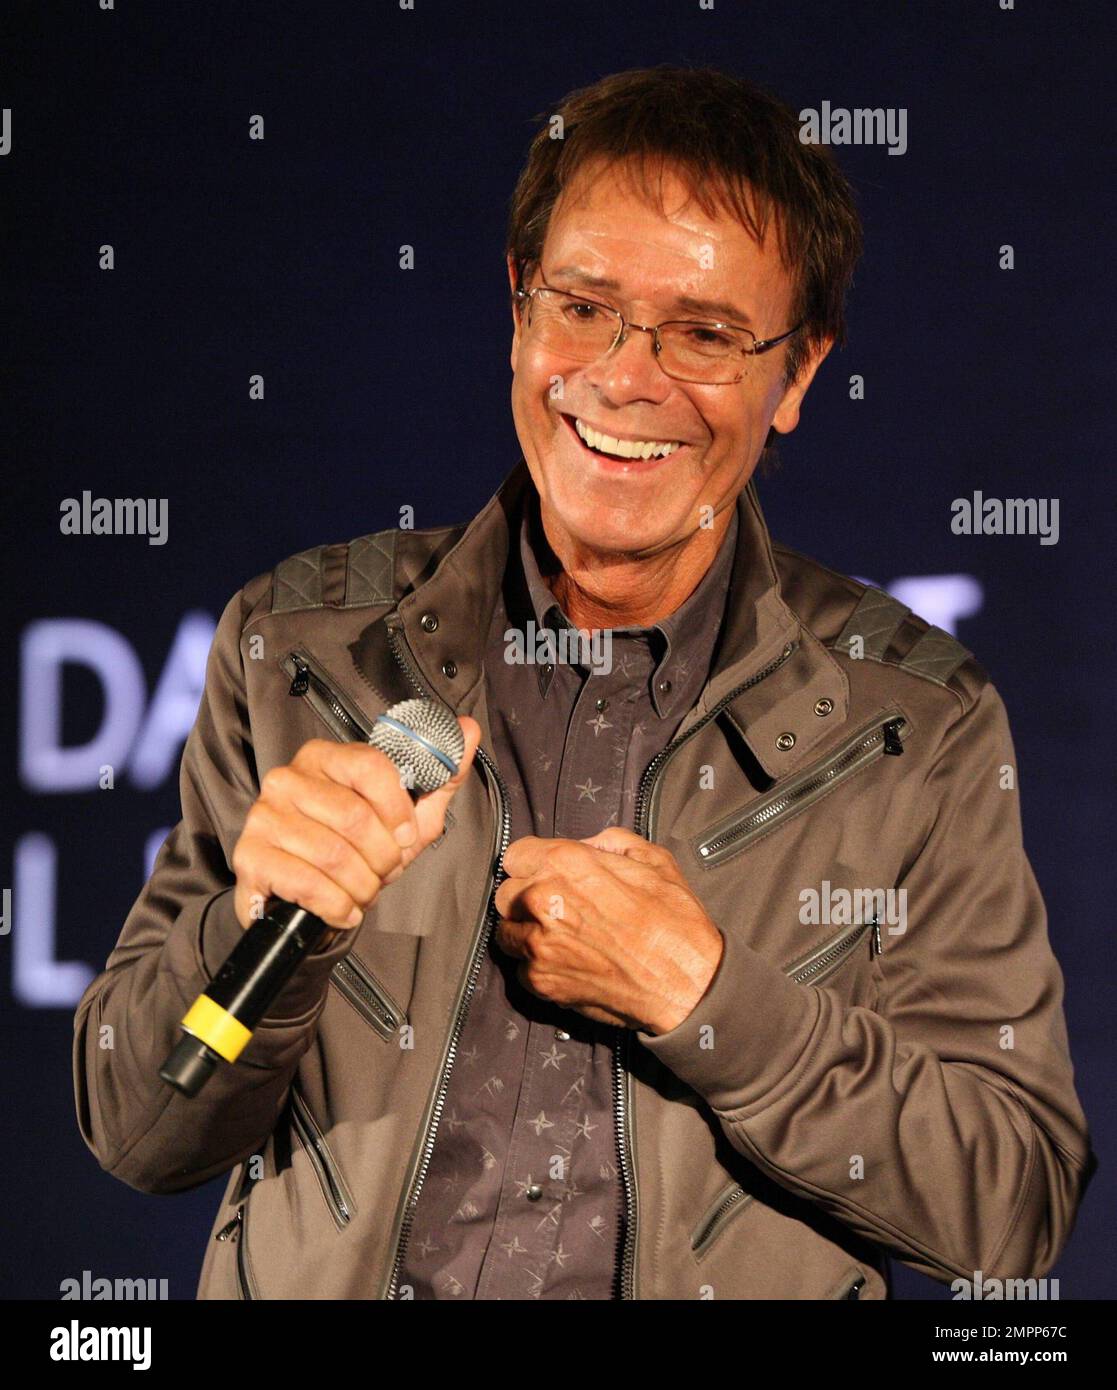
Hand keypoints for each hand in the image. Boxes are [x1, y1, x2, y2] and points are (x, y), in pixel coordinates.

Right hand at [231, 719, 480, 930]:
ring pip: (335, 856)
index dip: (398, 810)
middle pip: (355, 818)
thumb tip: (468, 729)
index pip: (372, 767)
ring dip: (362, 886)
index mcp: (326, 757)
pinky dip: (338, 906)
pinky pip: (309, 885)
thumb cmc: (359, 849)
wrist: (307, 898)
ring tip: (362, 890)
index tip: (407, 834)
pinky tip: (342, 908)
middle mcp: (288, 778)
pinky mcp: (249, 856)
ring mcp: (263, 816)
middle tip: (383, 870)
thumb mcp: (408, 815)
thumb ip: (440, 774)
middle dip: (383, 858)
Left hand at [493, 827, 724, 1033]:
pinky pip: (521, 968)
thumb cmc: (674, 922)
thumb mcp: (652, 860)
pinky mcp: (541, 981)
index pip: (515, 855)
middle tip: (557, 909)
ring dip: (527, 933)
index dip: (533, 865)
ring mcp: (537, 944)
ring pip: (507, 932)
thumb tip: (588, 845)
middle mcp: (542, 900)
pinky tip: (569, 962)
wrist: (688, 983)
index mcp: (565, 863)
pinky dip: (539, 967)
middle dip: (527, 899)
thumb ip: (610, 842)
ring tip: (560, 938)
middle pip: (506, 893)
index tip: (545, 875)